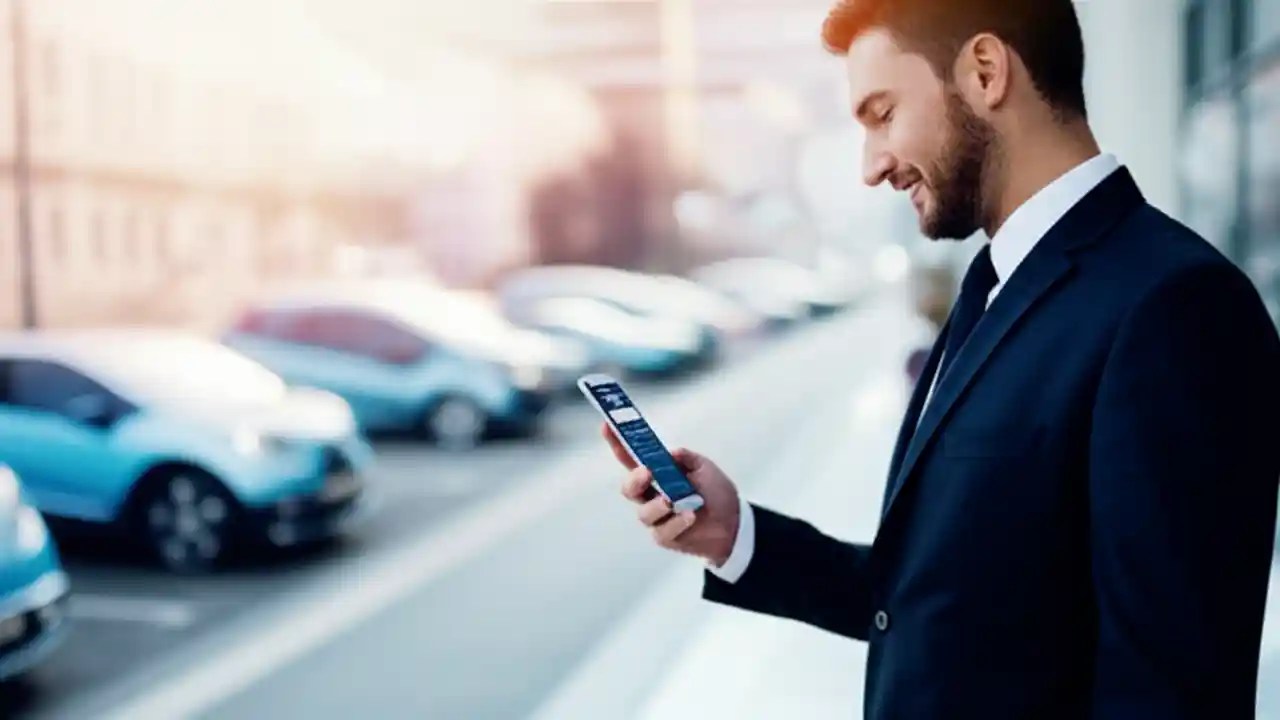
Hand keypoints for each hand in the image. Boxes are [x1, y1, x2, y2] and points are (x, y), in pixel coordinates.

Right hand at [601, 423, 740, 565]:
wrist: (734, 523)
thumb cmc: (716, 493)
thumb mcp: (703, 467)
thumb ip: (685, 457)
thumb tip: (668, 454)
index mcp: (657, 474)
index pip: (632, 458)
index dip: (618, 443)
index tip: (607, 426)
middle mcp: (651, 495)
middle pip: (628, 489)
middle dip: (634, 480)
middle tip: (647, 473)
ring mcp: (656, 517)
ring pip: (644, 512)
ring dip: (658, 505)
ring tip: (675, 502)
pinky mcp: (664, 537)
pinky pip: (662, 531)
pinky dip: (677, 522)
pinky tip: (690, 516)